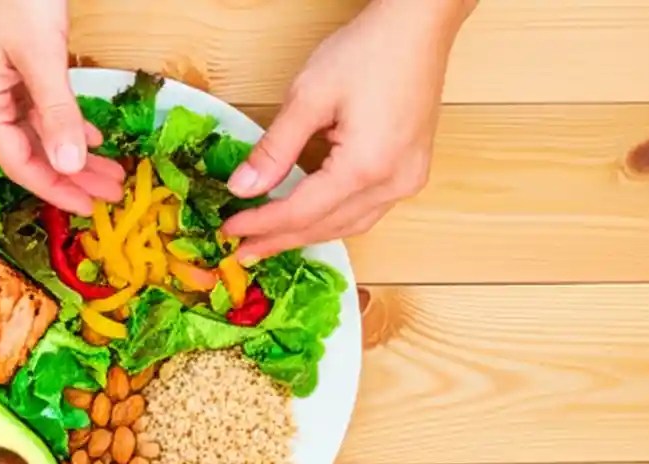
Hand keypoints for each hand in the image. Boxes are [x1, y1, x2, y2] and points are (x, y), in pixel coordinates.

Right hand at [0, 0, 123, 214]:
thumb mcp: (42, 56)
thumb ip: (56, 112)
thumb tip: (68, 164)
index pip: (18, 161)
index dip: (53, 188)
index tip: (86, 206)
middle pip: (30, 153)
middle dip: (72, 176)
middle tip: (111, 193)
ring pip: (41, 135)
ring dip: (75, 154)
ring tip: (111, 173)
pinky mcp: (16, 74)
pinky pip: (43, 112)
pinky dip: (69, 126)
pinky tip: (94, 140)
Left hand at [223, 0, 474, 261]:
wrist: (418, 27)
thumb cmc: (369, 50)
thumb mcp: (308, 97)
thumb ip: (274, 149)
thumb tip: (242, 188)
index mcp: (367, 167)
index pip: (302, 211)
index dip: (262, 224)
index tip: (230, 231)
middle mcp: (394, 183)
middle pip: (326, 226)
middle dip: (281, 239)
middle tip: (243, 251)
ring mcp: (408, 180)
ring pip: (349, 225)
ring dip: (307, 234)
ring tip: (268, 241)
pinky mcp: (411, 171)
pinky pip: (366, 210)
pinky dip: (332, 219)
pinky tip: (308, 219)